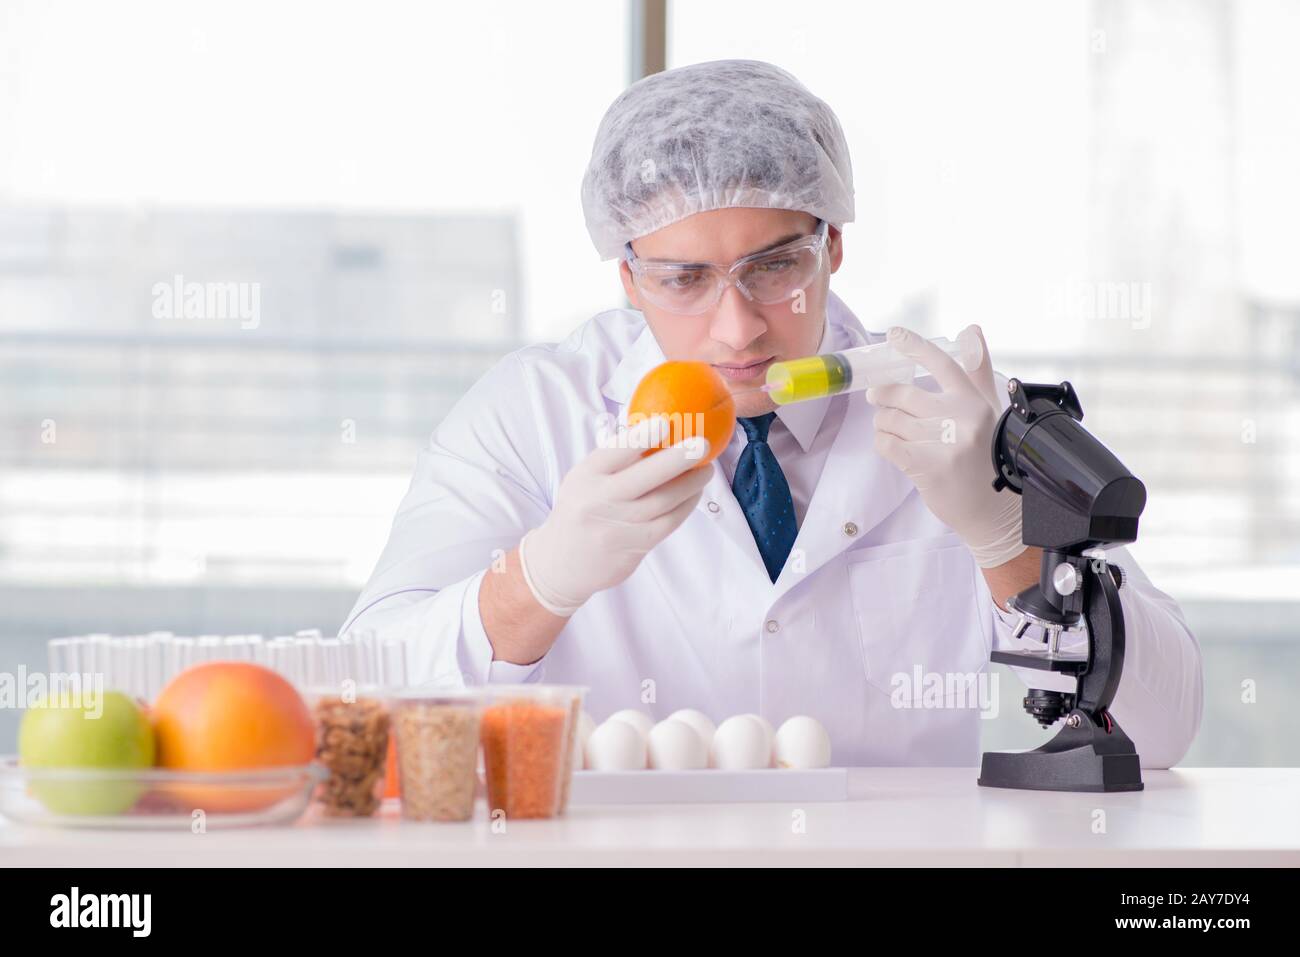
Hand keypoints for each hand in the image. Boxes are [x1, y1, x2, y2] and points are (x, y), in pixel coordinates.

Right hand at [518, 416, 711, 615]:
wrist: (561, 562)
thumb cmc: (581, 509)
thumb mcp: (585, 479)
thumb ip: (615, 461)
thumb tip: (659, 430)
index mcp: (586, 476)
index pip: (615, 452)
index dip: (642, 437)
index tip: (666, 423)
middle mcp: (599, 500)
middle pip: (645, 477)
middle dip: (678, 458)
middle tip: (703, 444)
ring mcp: (617, 526)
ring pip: (663, 501)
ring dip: (691, 483)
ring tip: (707, 469)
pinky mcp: (634, 547)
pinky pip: (668, 523)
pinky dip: (686, 506)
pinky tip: (695, 494)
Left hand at [864, 325, 1025, 568]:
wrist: (992, 510)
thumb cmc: (988, 456)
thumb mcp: (987, 411)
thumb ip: (976, 372)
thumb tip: (971, 330)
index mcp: (975, 401)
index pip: (942, 364)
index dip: (916, 347)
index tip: (894, 334)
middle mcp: (962, 418)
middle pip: (905, 395)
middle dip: (883, 395)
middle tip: (875, 396)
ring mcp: (945, 443)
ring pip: (892, 421)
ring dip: (883, 424)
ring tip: (891, 430)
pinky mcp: (928, 466)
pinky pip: (887, 444)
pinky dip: (882, 442)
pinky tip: (891, 446)